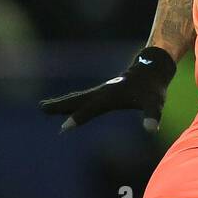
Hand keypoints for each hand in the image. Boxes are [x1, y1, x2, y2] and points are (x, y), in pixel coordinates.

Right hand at [39, 47, 176, 132]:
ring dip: (61, 103)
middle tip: (42, 108)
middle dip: (60, 105)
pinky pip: (82, 98)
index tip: (64, 127)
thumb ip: (152, 116)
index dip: (79, 118)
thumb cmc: (153, 89)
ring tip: (44, 107)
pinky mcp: (102, 92)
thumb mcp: (155, 103)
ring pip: (77, 98)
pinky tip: (62, 107)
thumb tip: (152, 129)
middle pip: (77, 100)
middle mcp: (102, 92)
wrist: (151, 69)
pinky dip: (70, 102)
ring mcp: (101, 91)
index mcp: (111, 96)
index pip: (92, 109)